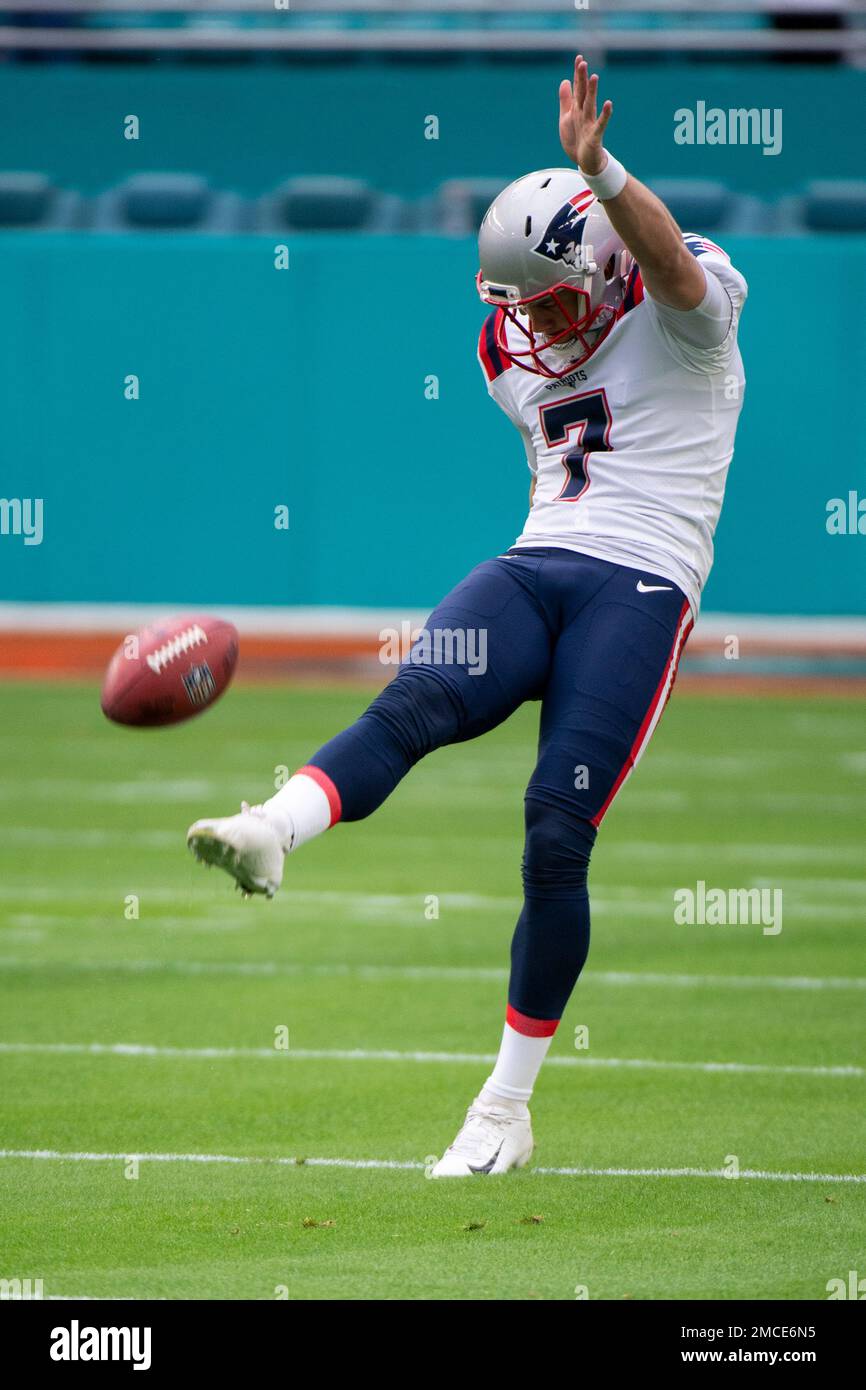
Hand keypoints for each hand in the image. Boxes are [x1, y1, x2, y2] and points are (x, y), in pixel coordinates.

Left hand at [558, 55, 612, 175]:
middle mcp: (584, 113)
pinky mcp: (595, 136)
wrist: (584, 161)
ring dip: (592, 92)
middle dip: (582, 79)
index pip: (577, 88)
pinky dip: (605, 115)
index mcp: (576, 109)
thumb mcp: (566, 118)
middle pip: (582, 94)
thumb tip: (565, 80)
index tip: (579, 58)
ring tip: (594, 78)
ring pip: (590, 105)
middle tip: (583, 63)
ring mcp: (590, 124)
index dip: (577, 74)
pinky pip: (600, 124)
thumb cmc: (576, 139)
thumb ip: (566, 100)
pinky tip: (609, 104)